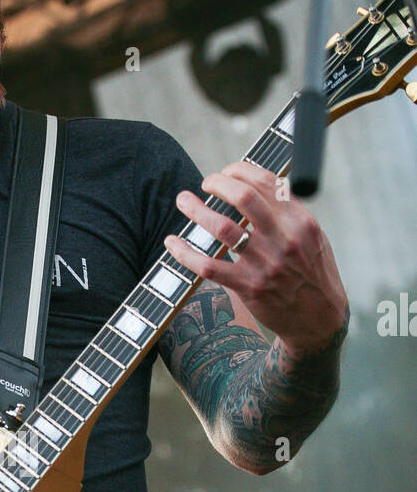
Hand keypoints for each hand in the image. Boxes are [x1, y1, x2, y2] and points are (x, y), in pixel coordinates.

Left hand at [165, 162, 348, 358]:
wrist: (319, 321)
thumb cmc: (313, 274)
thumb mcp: (313, 237)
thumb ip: (289, 212)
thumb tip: (259, 185)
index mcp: (301, 221)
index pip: (267, 182)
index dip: (240, 170)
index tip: (227, 172)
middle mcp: (284, 239)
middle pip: (243, 197)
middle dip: (218, 183)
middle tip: (206, 182)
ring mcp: (265, 264)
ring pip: (222, 228)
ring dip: (196, 209)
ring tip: (183, 200)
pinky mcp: (248, 287)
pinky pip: (209, 266)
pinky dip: (185, 252)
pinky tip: (172, 242)